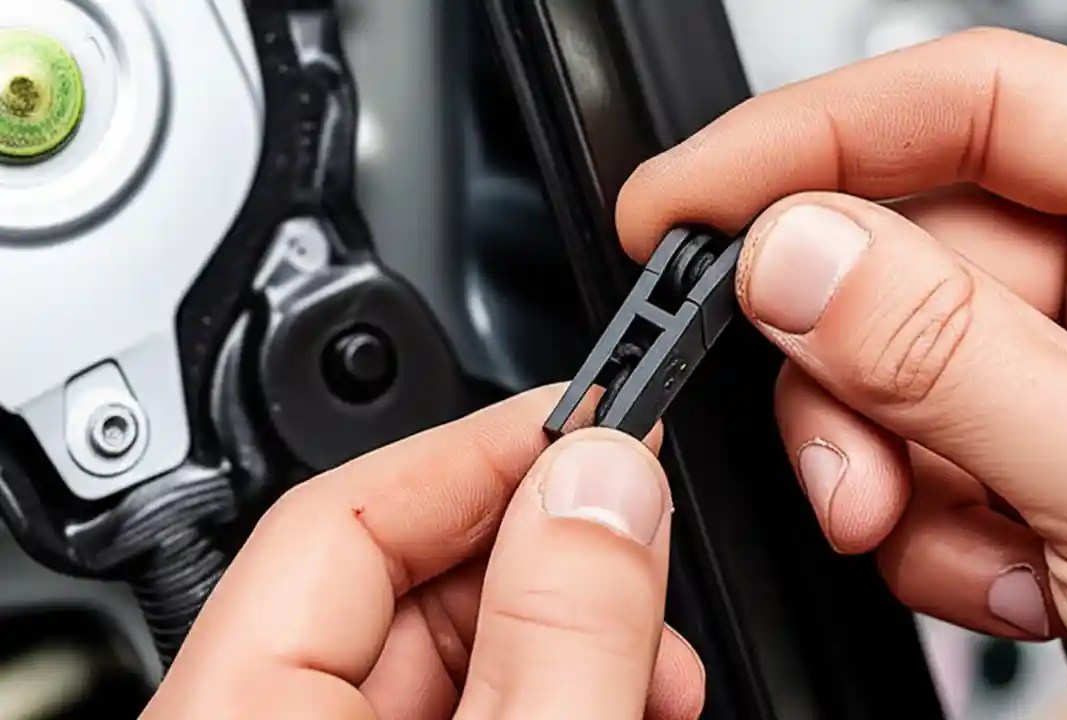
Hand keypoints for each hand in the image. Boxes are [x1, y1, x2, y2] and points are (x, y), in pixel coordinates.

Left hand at [141, 386, 703, 719]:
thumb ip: (562, 632)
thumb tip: (601, 480)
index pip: (338, 520)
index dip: (483, 447)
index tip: (599, 417)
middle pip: (404, 577)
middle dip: (551, 549)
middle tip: (646, 540)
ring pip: (448, 649)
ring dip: (571, 628)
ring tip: (658, 663)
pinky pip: (464, 708)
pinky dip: (553, 686)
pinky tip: (624, 697)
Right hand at [618, 28, 1066, 719]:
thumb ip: (949, 354)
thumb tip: (793, 250)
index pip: (979, 106)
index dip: (816, 138)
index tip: (690, 201)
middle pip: (913, 255)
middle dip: (854, 378)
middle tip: (842, 469)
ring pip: (898, 370)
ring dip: (892, 475)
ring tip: (968, 555)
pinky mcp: (1050, 471)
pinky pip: (921, 457)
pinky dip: (928, 532)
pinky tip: (1014, 586)